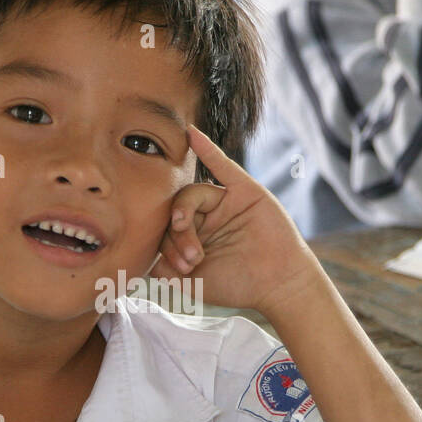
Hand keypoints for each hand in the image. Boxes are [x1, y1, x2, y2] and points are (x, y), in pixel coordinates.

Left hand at [152, 126, 323, 317]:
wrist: (278, 286)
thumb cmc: (238, 286)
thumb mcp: (193, 283)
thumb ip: (165, 268)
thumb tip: (143, 256)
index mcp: (193, 234)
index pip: (165, 227)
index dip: (166, 245)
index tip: (180, 270)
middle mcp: (206, 215)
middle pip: (176, 209)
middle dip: (178, 236)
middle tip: (191, 260)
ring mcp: (225, 202)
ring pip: (193, 193)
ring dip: (187, 215)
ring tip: (196, 248)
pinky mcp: (245, 192)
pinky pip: (223, 165)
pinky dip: (207, 149)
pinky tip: (191, 134)